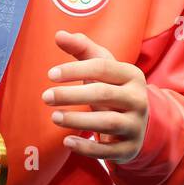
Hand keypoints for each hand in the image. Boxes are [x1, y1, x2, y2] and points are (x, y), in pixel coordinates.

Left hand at [43, 29, 147, 162]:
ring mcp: (136, 125)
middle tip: (45, 97)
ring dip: (78, 120)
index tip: (50, 74)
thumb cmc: (113, 89)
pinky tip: (67, 141)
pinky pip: (108, 150)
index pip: (102, 68)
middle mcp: (138, 99)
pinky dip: (87, 147)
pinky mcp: (130, 148)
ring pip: (107, 122)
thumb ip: (82, 49)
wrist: (137, 124)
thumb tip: (59, 35)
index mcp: (132, 75)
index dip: (75, 69)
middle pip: (103, 94)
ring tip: (54, 117)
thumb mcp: (103, 67)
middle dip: (72, 95)